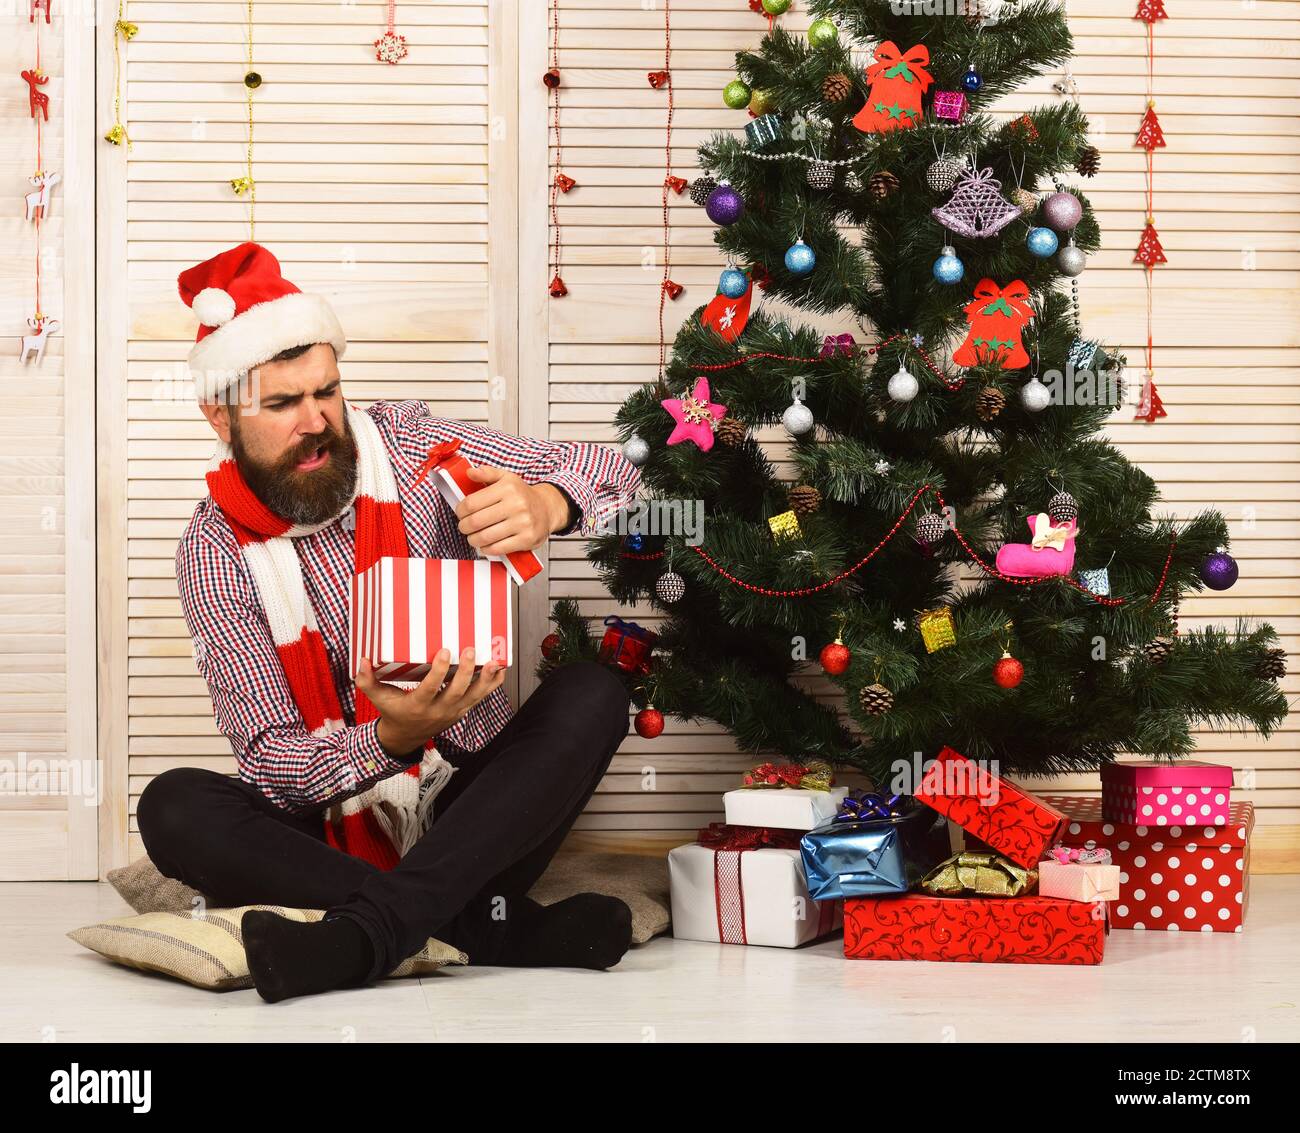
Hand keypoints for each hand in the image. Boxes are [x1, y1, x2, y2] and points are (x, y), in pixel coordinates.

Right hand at [355, 648, 506, 756]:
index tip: (444, 651)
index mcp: (417, 705)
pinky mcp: (462, 711)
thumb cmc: (393, 711)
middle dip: (466, 671)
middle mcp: (438, 710)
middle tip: (471, 650)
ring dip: (486, 679)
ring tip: (494, 661)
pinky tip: (500, 670)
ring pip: (474, 696)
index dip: (439, 670)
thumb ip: (366, 680)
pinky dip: (492, 685)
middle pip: (457, 691)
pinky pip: (481, 699)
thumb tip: (362, 660)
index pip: (430, 688)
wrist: (406, 737)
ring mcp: (453, 712)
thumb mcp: (377, 698)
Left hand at [455, 466, 569, 554]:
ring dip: (473, 539)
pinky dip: (486, 549)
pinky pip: (498, 548)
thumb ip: (487, 473)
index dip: (460, 511)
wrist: (547, 509)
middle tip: (464, 527)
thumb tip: (470, 472)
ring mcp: (523, 523)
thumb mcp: (506, 478)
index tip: (460, 513)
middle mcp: (516, 504)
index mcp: (508, 488)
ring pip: (485, 537)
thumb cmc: (522, 495)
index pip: (471, 503)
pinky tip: (485, 544)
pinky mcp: (527, 539)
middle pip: (476, 521)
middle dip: (464, 527)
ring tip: (473, 537)